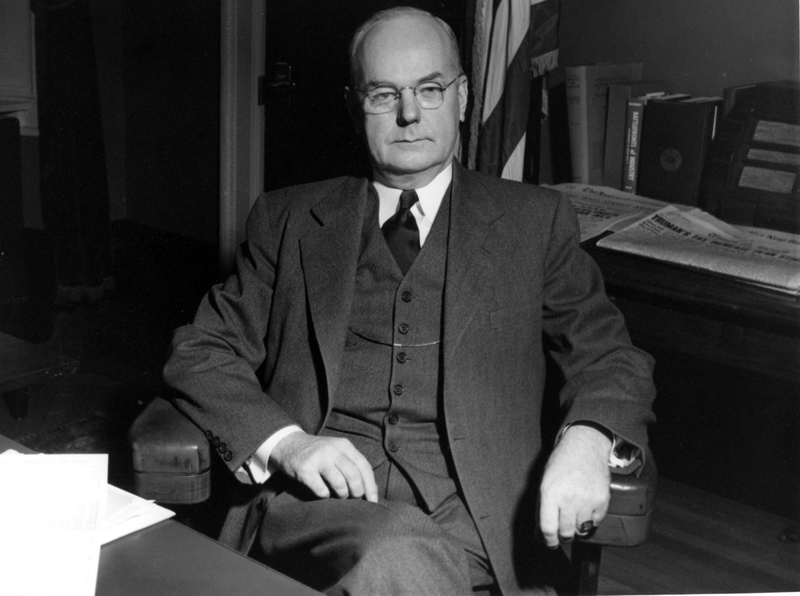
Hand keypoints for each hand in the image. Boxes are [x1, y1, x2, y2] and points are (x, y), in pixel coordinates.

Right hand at [270, 433, 377, 501]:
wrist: (289, 444)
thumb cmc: (318, 453)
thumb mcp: (337, 451)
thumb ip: (352, 464)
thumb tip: (371, 488)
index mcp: (344, 445)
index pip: (364, 466)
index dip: (370, 485)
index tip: (373, 501)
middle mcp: (332, 450)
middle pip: (354, 475)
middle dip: (358, 491)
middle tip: (355, 498)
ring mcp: (318, 459)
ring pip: (340, 483)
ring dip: (343, 495)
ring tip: (340, 496)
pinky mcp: (305, 470)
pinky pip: (321, 490)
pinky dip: (326, 496)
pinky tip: (324, 493)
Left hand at [539, 424, 612, 547]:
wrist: (585, 447)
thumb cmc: (561, 464)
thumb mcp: (545, 482)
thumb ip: (542, 508)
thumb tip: (540, 533)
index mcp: (550, 493)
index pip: (548, 528)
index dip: (548, 540)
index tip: (550, 543)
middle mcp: (569, 498)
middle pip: (566, 532)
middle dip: (563, 536)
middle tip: (562, 531)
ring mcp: (587, 500)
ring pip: (581, 530)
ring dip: (576, 527)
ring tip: (574, 514)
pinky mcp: (602, 501)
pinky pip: (595, 522)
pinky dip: (590, 519)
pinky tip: (586, 507)